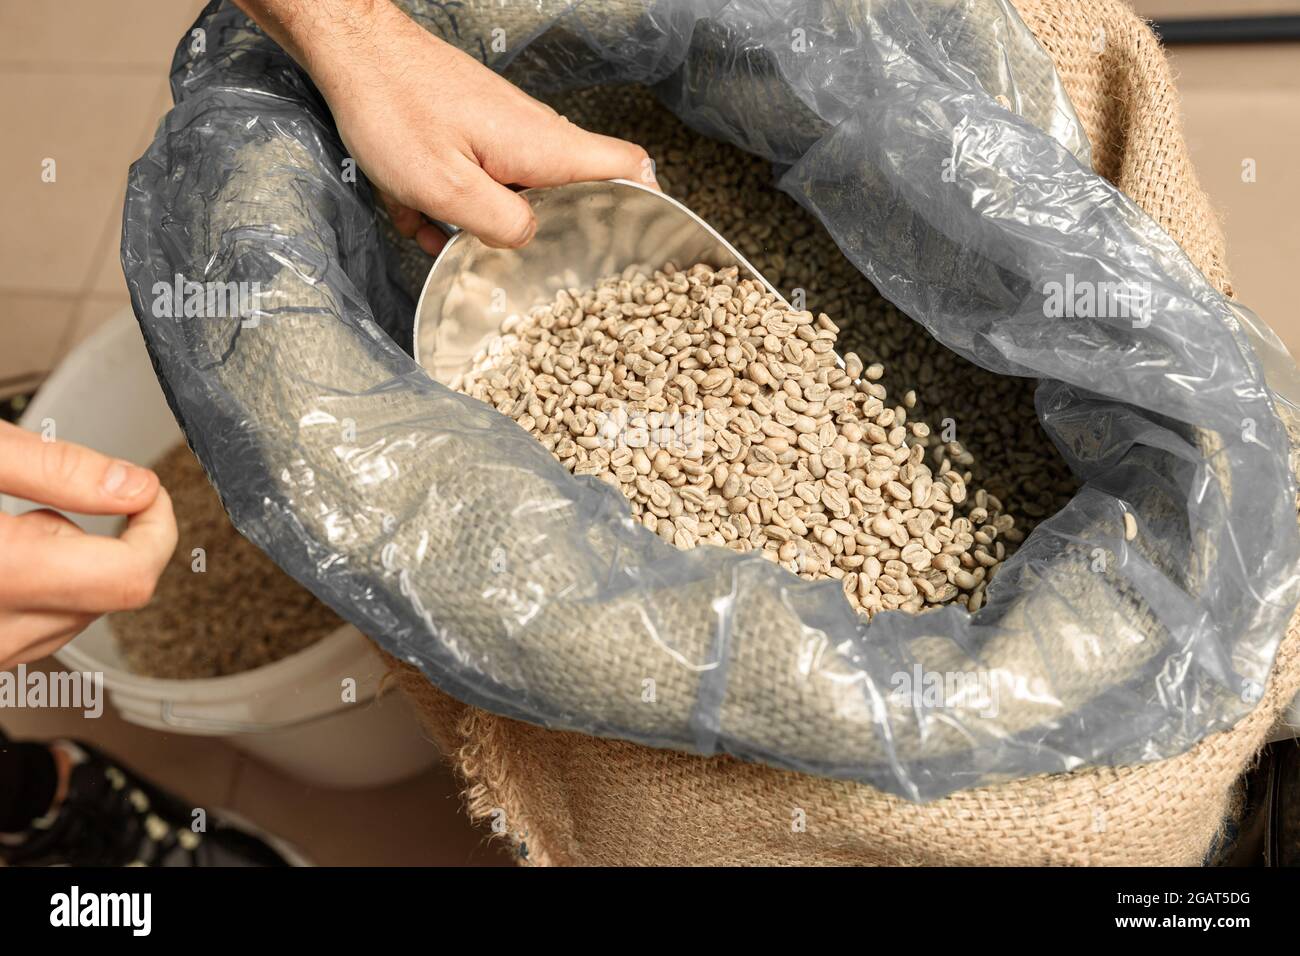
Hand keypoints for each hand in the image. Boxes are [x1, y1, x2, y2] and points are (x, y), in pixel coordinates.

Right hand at [0, 422, 177, 667]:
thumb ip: (53, 469)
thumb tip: (133, 485)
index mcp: (1, 574)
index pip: (130, 576)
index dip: (157, 528)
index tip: (150, 495)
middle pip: (109, 594)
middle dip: (103, 540)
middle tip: (56, 498)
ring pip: (76, 612)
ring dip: (67, 565)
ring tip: (8, 528)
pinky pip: (37, 626)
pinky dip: (37, 588)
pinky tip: (0, 560)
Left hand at [234, 0, 654, 252]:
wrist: (353, 53)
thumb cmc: (395, 108)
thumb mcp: (445, 186)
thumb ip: (500, 223)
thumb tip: (527, 240)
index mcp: (543, 147)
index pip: (628, 167)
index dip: (645, 204)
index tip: (638, 239)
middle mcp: (535, 136)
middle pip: (572, 192)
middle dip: (547, 234)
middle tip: (524, 264)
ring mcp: (506, 133)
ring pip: (516, 194)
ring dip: (482, 222)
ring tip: (442, 233)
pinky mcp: (476, 134)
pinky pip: (479, 182)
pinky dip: (451, 202)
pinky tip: (418, 214)